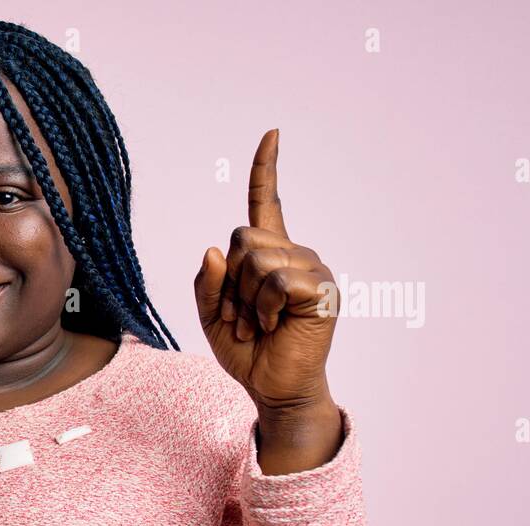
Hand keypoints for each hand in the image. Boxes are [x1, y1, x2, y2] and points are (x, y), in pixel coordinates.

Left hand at [193, 129, 338, 415]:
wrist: (272, 387)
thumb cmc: (247, 352)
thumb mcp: (212, 316)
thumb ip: (208, 283)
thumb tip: (214, 250)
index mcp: (268, 256)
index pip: (266, 204)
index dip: (266, 170)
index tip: (272, 133)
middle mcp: (294, 255)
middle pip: (243, 238)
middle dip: (229, 283)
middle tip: (239, 318)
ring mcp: (311, 270)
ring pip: (257, 259)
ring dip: (244, 299)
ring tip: (258, 325)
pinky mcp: (321, 290)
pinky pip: (276, 280)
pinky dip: (264, 307)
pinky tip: (274, 326)